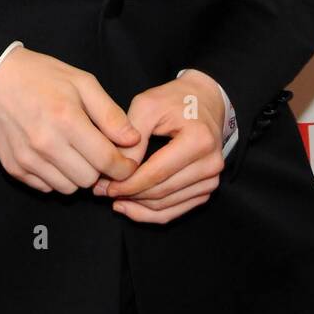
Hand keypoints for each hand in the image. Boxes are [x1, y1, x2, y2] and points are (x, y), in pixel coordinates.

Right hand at [0, 47, 141, 193]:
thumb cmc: (39, 75)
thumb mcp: (81, 82)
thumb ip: (110, 113)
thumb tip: (132, 139)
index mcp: (67, 119)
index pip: (106, 161)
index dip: (124, 167)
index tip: (127, 163)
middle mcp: (46, 144)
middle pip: (89, 180)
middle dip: (99, 169)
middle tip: (96, 151)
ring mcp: (27, 159)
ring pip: (68, 188)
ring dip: (78, 175)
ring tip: (74, 151)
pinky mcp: (14, 168)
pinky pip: (46, 188)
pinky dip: (56, 177)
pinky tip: (54, 155)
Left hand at [91, 69, 225, 222]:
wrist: (203, 100)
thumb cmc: (174, 99)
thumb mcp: (148, 105)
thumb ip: (133, 137)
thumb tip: (118, 169)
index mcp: (199, 141)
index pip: (157, 173)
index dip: (128, 183)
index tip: (104, 185)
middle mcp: (210, 164)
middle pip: (161, 192)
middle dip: (129, 195)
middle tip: (102, 191)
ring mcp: (211, 179)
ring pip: (167, 206)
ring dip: (138, 207)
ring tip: (113, 198)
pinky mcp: (206, 188)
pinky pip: (176, 210)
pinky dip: (152, 213)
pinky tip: (131, 207)